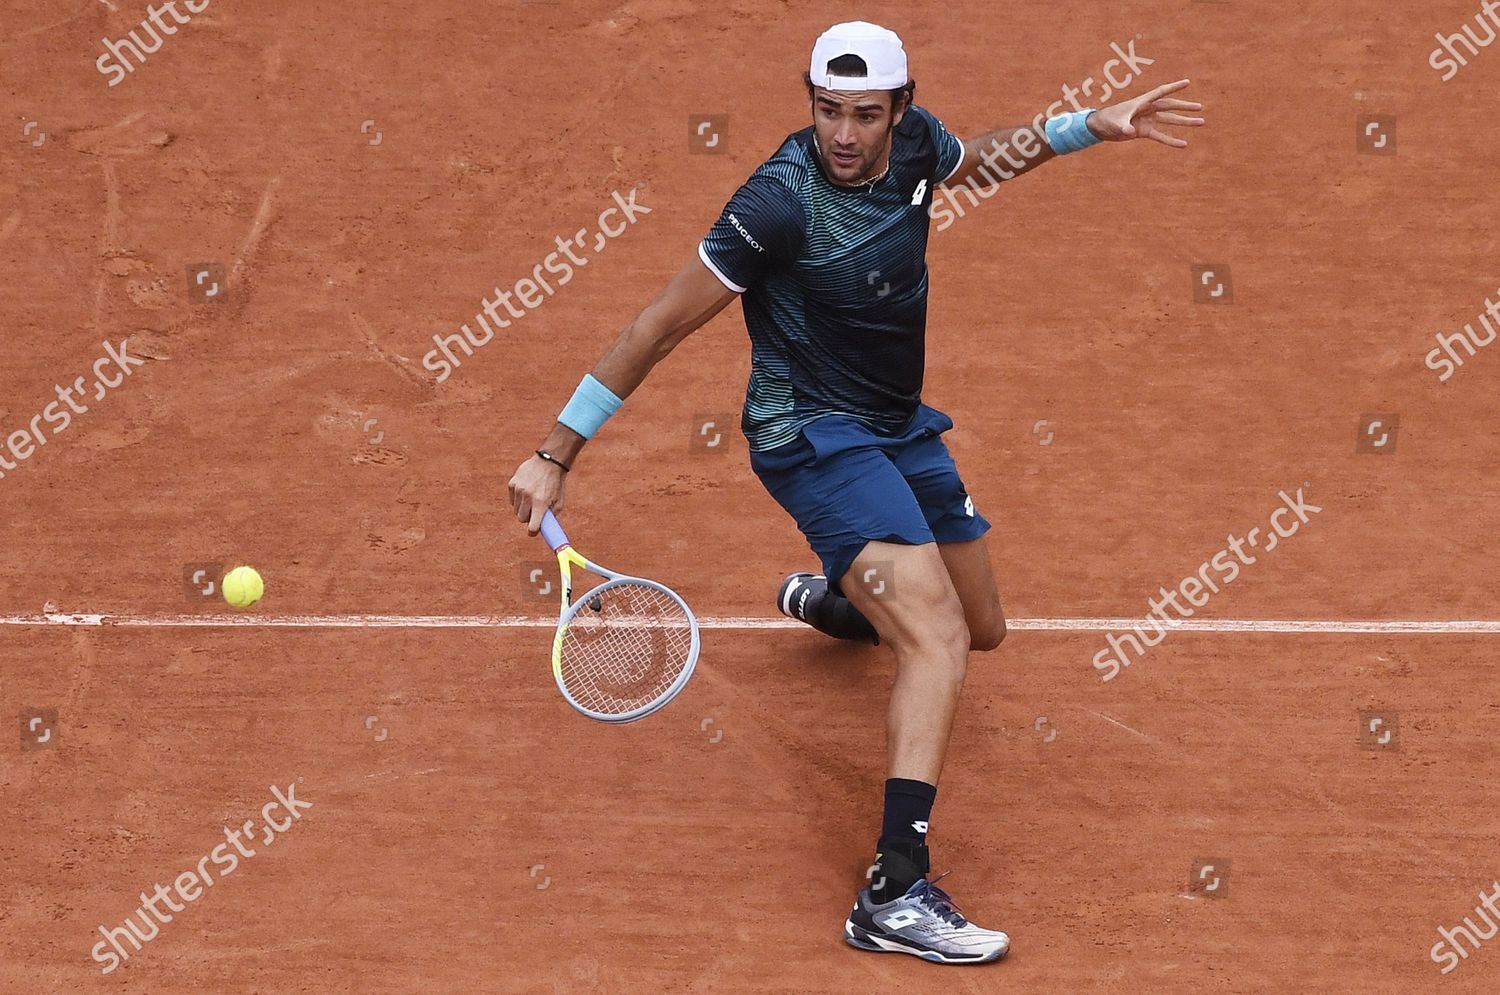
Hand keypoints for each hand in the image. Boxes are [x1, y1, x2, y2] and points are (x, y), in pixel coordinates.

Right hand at [508, 454, 566, 534]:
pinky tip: (527, 490)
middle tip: (534, 512)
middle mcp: (528, 496)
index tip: (533, 531)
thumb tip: (544, 529)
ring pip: (516, 509)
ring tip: (532, 498)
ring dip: (523, 508)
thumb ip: (550, 516)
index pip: (532, 526)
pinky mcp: (512, 483)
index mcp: (541, 502)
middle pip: (521, 519)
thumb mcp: (558, 501)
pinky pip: (512, 499)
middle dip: (528, 518)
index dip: (532, 531)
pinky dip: (518, 499)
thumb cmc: (556, 483)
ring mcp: (518, 489)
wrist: (549, 461)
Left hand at [1086, 79, 1203, 147]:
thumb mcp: (1116, 123)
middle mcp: (1148, 109)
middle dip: (1184, 107)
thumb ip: (1124, 126)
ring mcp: (1147, 120)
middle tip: (1200, 108)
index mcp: (1142, 102)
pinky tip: (1183, 144)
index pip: (1161, 92)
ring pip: (1170, 120)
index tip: (1187, 82)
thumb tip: (1130, 132)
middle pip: (1170, 106)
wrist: (1100, 128)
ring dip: (1184, 122)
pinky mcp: (1145, 131)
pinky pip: (1161, 136)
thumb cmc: (1107, 120)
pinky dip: (1171, 140)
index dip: (1174, 87)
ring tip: (1200, 122)